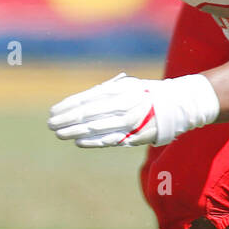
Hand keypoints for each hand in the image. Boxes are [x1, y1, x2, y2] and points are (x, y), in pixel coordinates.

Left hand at [47, 73, 220, 147]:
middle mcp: (123, 105)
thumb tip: (81, 101)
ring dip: (76, 131)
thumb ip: (105, 92)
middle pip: (89, 113)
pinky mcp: (135, 136)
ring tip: (60, 133)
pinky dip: (94, 141)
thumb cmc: (146, 93)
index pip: (87, 99)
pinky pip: (111, 139)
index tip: (53, 111)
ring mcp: (129, 122)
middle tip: (51, 124)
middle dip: (67, 119)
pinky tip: (79, 142)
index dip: (68, 105)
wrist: (178, 105)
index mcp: (120, 91)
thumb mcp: (127, 86)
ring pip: (97, 128)